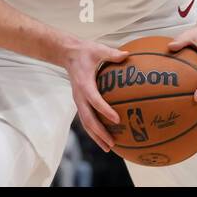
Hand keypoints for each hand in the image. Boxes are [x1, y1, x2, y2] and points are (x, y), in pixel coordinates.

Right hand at [60, 37, 129, 152]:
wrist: (67, 54)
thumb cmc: (85, 52)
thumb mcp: (98, 49)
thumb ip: (112, 54)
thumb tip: (128, 55)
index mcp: (84, 83)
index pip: (94, 100)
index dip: (104, 110)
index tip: (116, 119)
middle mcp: (79, 96)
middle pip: (88, 119)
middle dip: (99, 132)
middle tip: (112, 143)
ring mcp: (79, 101)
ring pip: (85, 123)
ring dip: (96, 136)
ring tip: (109, 148)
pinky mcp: (80, 103)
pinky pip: (86, 119)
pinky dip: (94, 131)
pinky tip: (104, 138)